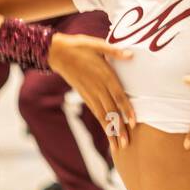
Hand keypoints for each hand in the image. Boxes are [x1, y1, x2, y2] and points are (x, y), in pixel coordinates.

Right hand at [46, 34, 134, 153]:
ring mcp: (90, 93)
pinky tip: (108, 133)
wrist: (56, 52)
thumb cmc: (79, 46)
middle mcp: (97, 87)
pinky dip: (102, 123)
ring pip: (102, 115)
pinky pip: (95, 111)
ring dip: (110, 131)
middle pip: (111, 110)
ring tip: (118, 146)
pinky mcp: (84, 95)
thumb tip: (131, 54)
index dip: (126, 109)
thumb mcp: (96, 44)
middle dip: (119, 128)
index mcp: (104, 75)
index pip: (118, 95)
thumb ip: (114, 51)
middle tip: (126, 144)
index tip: (133, 123)